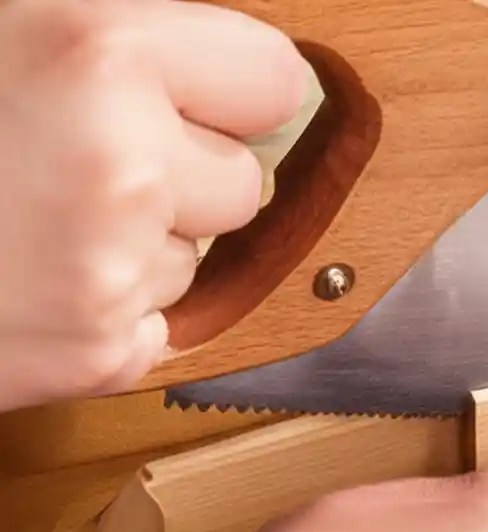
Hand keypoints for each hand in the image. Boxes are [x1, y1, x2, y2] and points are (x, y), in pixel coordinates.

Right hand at [0, 0, 306, 410]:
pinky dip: (111, 307)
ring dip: (141, 239)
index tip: (187, 91)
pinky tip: (26, 278)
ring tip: (28, 218)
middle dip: (180, 169)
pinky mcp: (90, 355)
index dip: (229, 85)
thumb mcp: (10, 28)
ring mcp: (104, 270)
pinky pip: (158, 320)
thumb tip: (216, 63)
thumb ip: (107, 33)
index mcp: (92, 49)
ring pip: (200, 254)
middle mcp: (114, 162)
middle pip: (243, 178)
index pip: (273, 79)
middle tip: (70, 156)